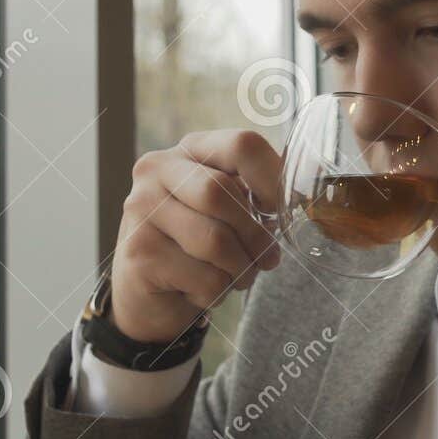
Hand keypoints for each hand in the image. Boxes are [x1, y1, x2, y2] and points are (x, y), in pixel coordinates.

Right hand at [109, 129, 283, 344]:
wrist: (147, 293)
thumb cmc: (197, 246)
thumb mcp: (228, 211)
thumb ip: (256, 196)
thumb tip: (299, 194)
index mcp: (190, 150)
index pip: (242, 144)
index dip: (273, 180)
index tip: (280, 211)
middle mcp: (157, 170)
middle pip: (222, 192)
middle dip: (254, 235)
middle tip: (267, 259)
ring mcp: (141, 208)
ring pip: (214, 241)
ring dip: (239, 270)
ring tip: (236, 278)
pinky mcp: (138, 251)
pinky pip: (203, 278)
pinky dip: (216, 293)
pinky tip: (200, 291)